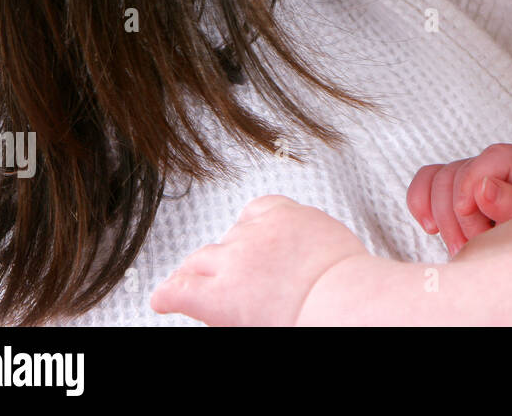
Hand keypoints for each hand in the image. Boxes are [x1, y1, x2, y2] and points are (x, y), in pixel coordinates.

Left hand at [149, 195, 367, 325]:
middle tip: (226, 270)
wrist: (341, 299)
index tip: (249, 239)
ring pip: (201, 260)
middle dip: (225, 253)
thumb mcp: (334, 244)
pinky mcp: (218, 294)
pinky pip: (180, 289)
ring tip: (189, 280)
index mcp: (288, 216)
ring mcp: (234, 261)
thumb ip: (311, 241)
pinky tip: (162, 300)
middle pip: (228, 236)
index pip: (257, 212)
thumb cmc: (350, 281)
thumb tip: (311, 256)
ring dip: (197, 271)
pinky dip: (168, 294)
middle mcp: (255, 233)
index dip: (249, 229)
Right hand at [407, 144, 511, 254]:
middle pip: (462, 171)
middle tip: (476, 246)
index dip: (473, 182)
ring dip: (443, 218)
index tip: (468, 215)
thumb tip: (483, 187)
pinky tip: (430, 227)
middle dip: (461, 215)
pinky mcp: (457, 189)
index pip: (496, 157)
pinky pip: (427, 181)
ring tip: (461, 248)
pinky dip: (420, 201)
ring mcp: (477, 175)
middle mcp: (503, 166)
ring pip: (440, 178)